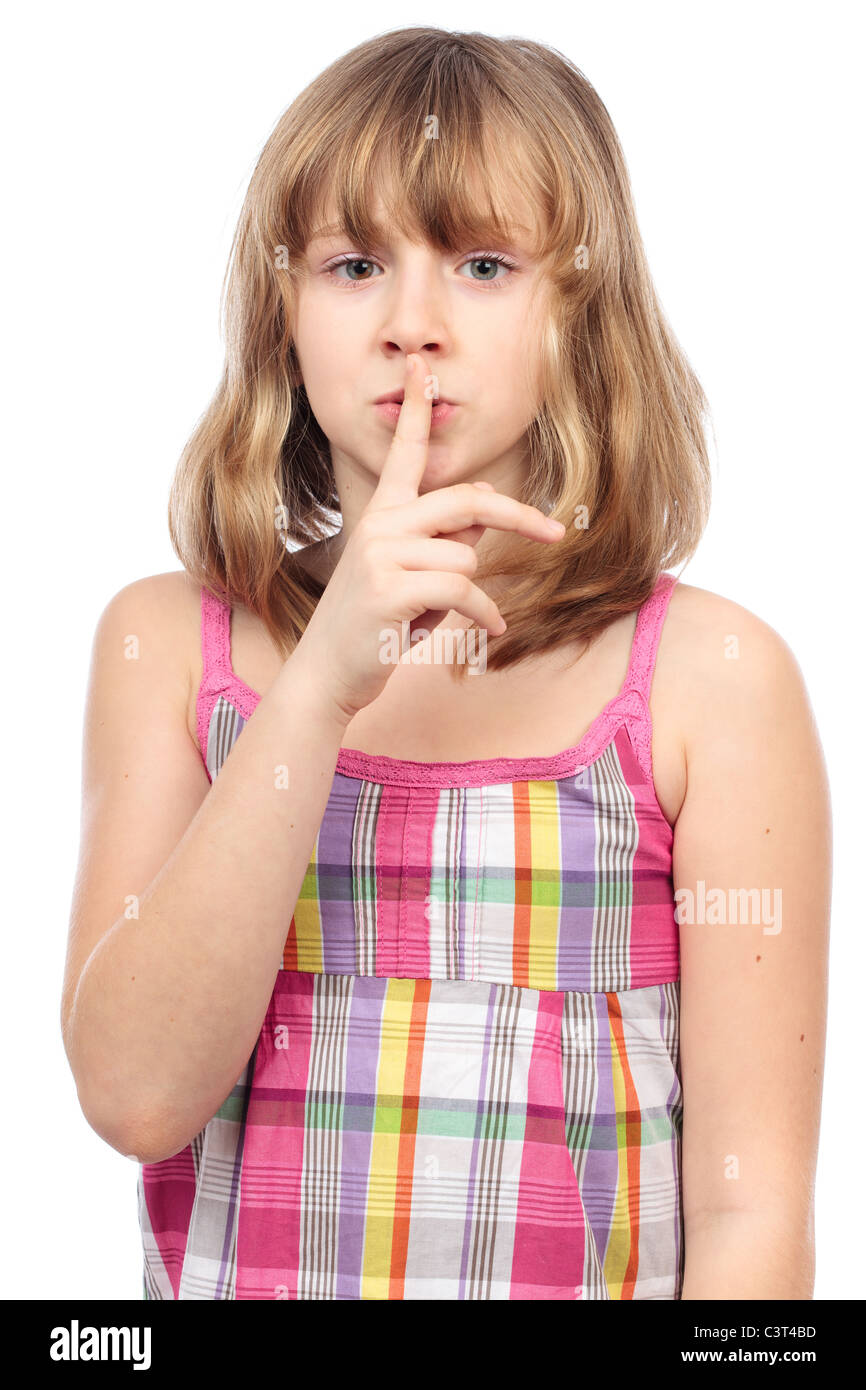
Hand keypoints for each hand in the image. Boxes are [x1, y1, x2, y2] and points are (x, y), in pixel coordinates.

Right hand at [294, 352, 565, 723]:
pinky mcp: (389, 589)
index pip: (404, 453)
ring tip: (438, 617)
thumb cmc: (373, 627)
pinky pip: (463, 591)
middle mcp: (379, 524)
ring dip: (472, 596)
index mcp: (381, 514)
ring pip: (467, 558)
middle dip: (518, 516)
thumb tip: (483, 512)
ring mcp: (381, 555)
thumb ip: (442, 540)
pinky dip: (484, 615)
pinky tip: (488, 631)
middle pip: (467, 500)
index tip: (420, 366)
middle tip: (553, 532)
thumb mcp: (411, 578)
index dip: (417, 409)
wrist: (327, 675)